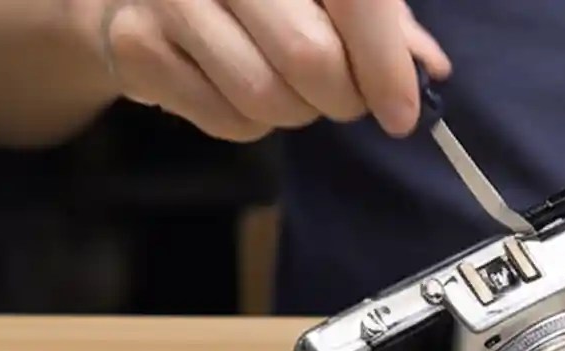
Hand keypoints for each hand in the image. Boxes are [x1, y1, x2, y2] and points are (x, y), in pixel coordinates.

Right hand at [83, 0, 450, 140]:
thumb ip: (382, 19)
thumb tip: (427, 68)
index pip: (357, 0)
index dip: (386, 65)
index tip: (401, 111)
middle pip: (311, 59)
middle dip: (342, 97)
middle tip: (344, 97)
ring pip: (267, 97)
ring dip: (296, 113)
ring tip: (288, 85)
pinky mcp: (136, 43)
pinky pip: (227, 120)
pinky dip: (251, 123)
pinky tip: (238, 87)